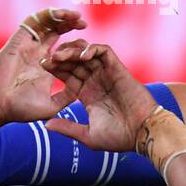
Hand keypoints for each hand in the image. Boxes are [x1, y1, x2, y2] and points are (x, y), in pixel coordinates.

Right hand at [0, 8, 88, 124]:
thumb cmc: (19, 109)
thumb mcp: (52, 105)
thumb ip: (68, 97)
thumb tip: (84, 91)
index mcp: (46, 67)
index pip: (66, 49)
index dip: (78, 45)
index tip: (91, 47)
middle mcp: (37, 53)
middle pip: (56, 32)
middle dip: (71, 25)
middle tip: (84, 23)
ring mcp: (28, 46)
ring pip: (46, 24)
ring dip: (62, 17)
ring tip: (76, 16)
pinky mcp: (19, 41)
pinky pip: (33, 22)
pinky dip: (47, 16)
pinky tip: (61, 15)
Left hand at [42, 40, 158, 151]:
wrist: (143, 133)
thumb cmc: (120, 137)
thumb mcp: (88, 135)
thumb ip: (68, 128)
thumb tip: (46, 125)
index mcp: (87, 95)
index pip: (67, 75)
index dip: (55, 69)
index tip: (42, 67)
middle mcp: (96, 82)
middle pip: (74, 61)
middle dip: (60, 57)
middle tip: (47, 59)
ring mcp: (107, 74)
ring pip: (86, 52)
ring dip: (72, 50)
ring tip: (60, 56)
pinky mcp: (118, 69)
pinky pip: (104, 51)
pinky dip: (92, 48)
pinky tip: (81, 56)